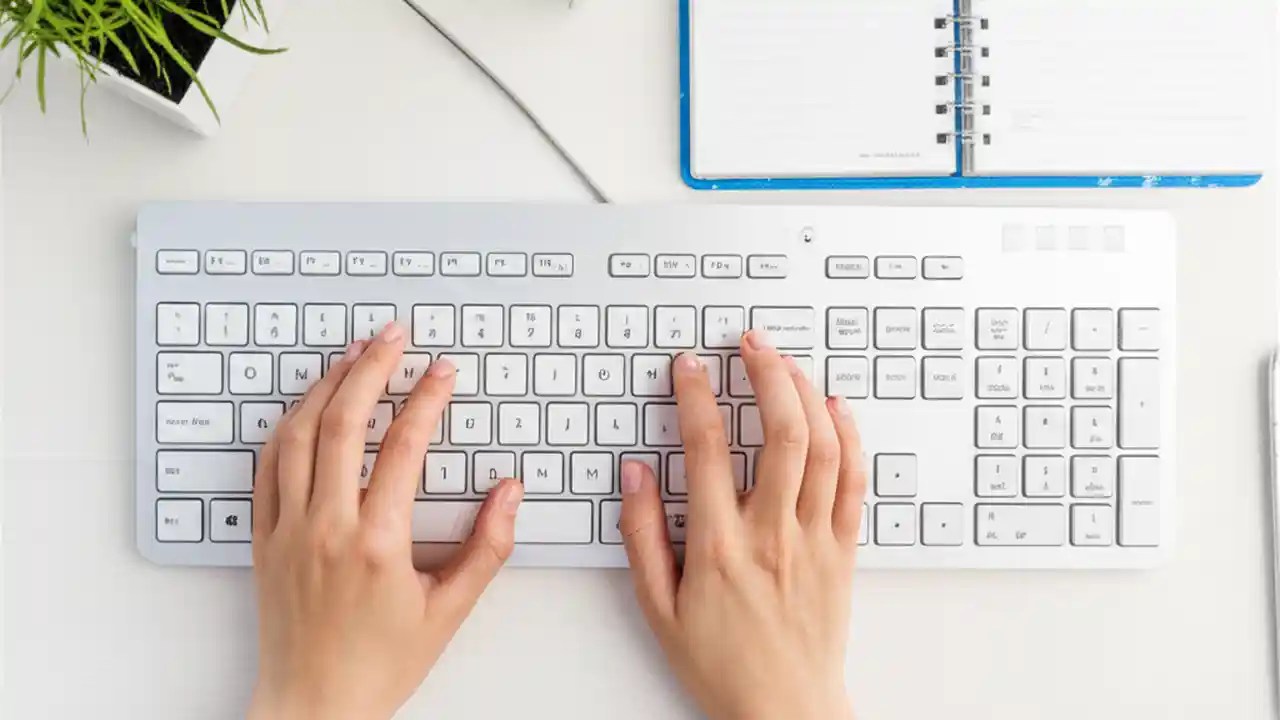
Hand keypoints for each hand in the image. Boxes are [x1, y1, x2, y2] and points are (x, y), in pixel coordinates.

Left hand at [247, 323, 523, 719]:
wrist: (314, 706)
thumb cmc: (381, 664)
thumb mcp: (450, 611)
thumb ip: (488, 548)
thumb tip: (509, 492)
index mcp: (379, 543)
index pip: (405, 446)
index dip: (427, 398)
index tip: (443, 372)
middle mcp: (328, 527)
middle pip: (345, 423)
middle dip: (372, 368)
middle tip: (394, 336)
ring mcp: (288, 530)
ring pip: (299, 435)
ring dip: (326, 386)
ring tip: (352, 355)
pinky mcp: (263, 539)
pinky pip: (266, 466)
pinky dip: (287, 426)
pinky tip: (308, 406)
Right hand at [620, 332, 865, 719]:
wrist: (784, 709)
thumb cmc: (720, 663)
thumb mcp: (659, 608)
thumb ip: (642, 536)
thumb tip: (636, 475)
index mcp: (720, 545)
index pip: (707, 449)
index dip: (695, 396)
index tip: (688, 366)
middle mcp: (772, 534)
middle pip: (781, 432)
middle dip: (767, 373)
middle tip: (750, 341)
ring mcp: (815, 539)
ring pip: (823, 447)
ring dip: (806, 393)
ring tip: (786, 361)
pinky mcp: (844, 549)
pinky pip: (854, 481)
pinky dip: (849, 436)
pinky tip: (835, 408)